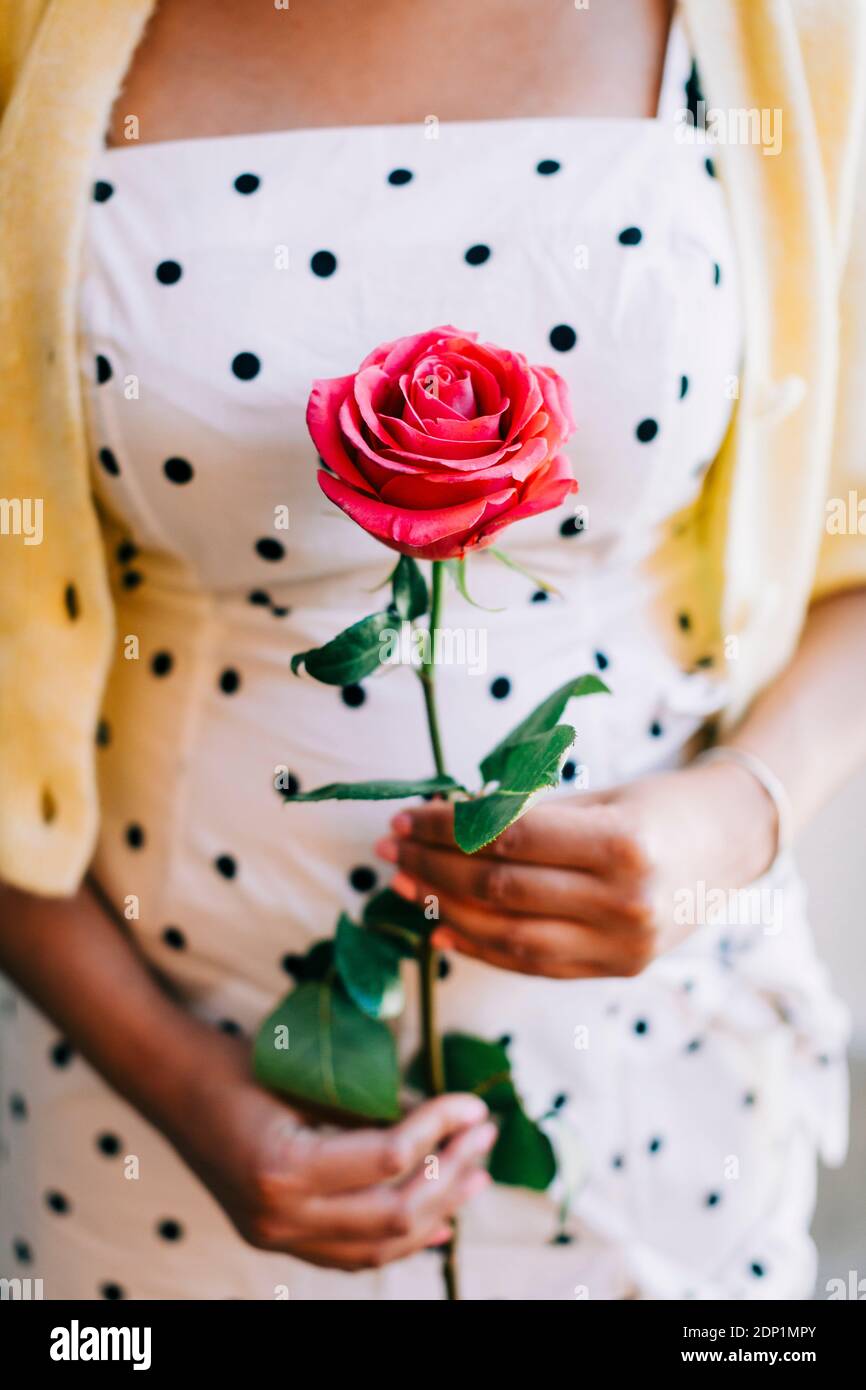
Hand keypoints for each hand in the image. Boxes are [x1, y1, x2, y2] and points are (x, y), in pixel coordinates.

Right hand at [169, 1036, 495, 1270]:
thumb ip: (369, 1106)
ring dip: (436, 1211)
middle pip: (393, 1214)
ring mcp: (276, 1236)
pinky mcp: (277, 1239)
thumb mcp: (307, 1074)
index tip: (474, 1105)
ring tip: (476, 1176)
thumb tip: (440, 1119)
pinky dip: (400, 1240)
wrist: (169, 1083)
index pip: (388, 1158)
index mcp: (282, 1166)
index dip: (441, 1130)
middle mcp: (278, 1216)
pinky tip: (437, 1221)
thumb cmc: (236, 1061)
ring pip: (378, 1245)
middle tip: (487, 1135)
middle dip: (451, 1173)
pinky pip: (352, 1255)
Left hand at [375, 759, 777, 978]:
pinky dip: (482, 948)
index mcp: (621, 844)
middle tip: (391, 849)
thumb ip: (531, 817)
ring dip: (447, 910)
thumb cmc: (659, 807)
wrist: (731, 845)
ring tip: (405, 887)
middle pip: (502, 888)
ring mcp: (622, 945)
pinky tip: (443, 928)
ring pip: (510, 936)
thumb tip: (446, 824)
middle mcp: (623, 901)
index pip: (509, 838)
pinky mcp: (617, 969)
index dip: (447, 829)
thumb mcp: (601, 796)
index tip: (407, 818)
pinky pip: (534, 964)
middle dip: (435, 867)